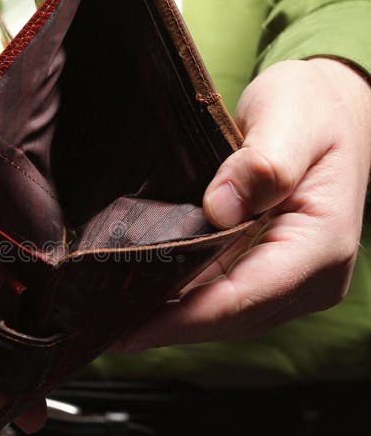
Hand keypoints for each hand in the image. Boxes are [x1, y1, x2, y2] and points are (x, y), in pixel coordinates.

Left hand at [115, 57, 370, 350]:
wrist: (332, 110)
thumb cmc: (312, 108)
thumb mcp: (289, 117)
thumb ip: (263, 163)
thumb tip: (219, 209)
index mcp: (322, 245)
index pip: (244, 298)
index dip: (183, 319)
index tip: (129, 327)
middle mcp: (314, 277)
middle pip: (231, 317)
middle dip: (169, 325)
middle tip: (102, 324)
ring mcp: (296, 282)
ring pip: (227, 316)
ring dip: (174, 318)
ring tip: (116, 315)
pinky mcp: (275, 275)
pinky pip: (228, 299)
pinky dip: (188, 300)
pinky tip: (148, 296)